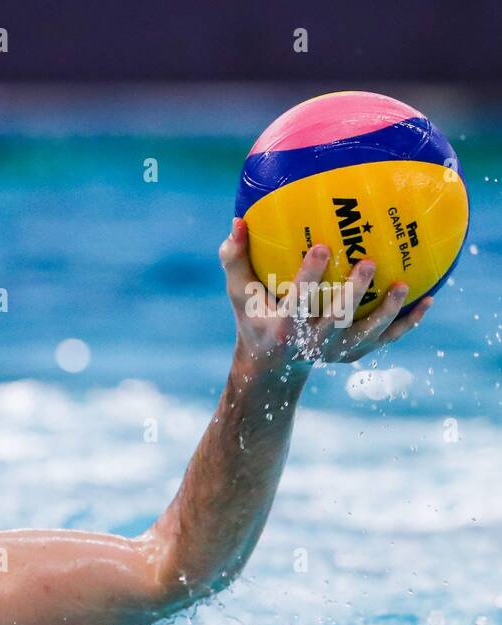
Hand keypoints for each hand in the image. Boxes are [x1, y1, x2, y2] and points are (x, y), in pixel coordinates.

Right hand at [219, 217, 431, 373]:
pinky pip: (386, 338)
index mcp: (284, 327)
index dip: (310, 275)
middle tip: (369, 262)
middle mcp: (312, 342)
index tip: (322, 246)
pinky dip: (408, 322)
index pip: (297, 300)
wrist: (272, 366)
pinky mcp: (354, 353)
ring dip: (386, 311)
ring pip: (365, 332)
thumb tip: (238, 220)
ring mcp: (336, 351)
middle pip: (336, 318)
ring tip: (401, 285)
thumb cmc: (255, 318)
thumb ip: (235, 259)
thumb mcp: (239, 293)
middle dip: (354, 293)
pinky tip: (429, 300)